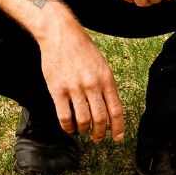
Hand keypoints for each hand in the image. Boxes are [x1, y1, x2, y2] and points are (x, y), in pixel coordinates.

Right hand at [37, 23, 124, 140]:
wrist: (61, 35)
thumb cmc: (82, 49)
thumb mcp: (102, 65)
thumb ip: (106, 85)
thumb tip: (109, 108)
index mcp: (106, 78)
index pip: (116, 110)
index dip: (118, 128)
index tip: (117, 139)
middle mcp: (92, 85)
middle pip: (100, 118)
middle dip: (100, 133)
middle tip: (98, 138)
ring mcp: (75, 88)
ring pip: (83, 120)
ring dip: (83, 130)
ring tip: (82, 131)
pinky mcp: (58, 90)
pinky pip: (64, 116)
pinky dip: (68, 127)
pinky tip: (69, 127)